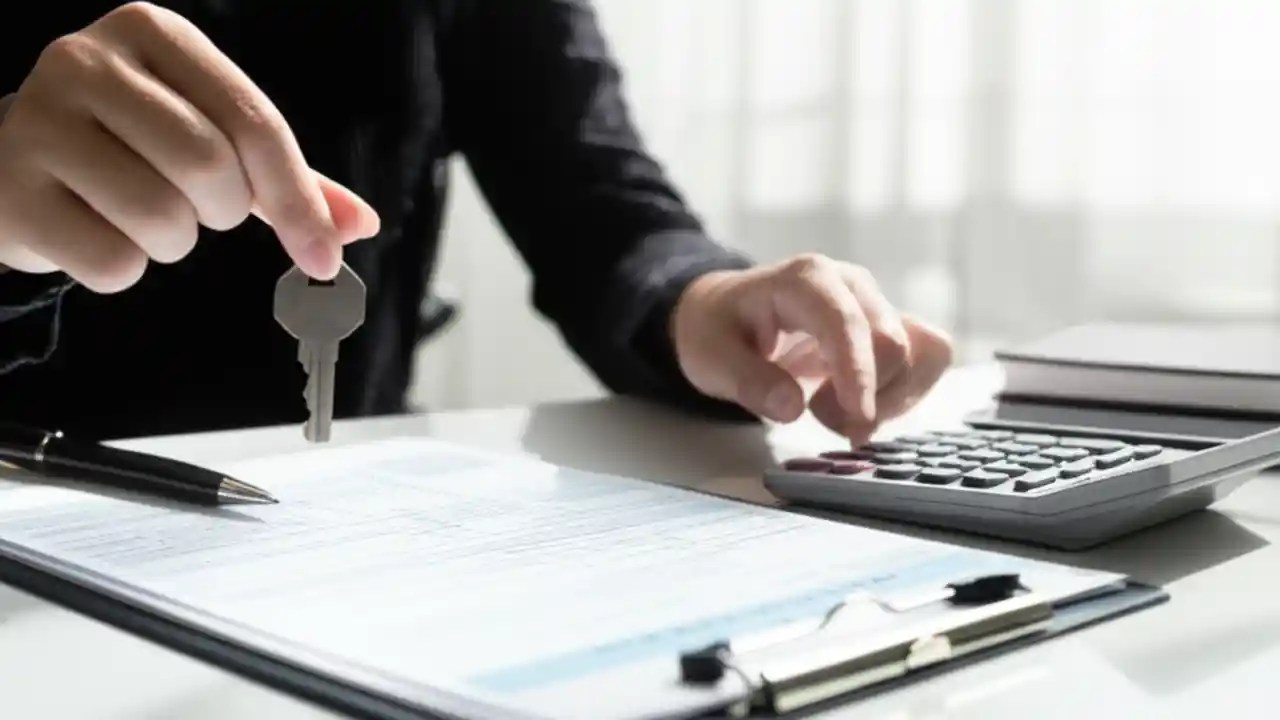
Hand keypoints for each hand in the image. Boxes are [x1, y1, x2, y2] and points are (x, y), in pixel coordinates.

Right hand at [0, 2, 378, 290]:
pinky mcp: (9, 191)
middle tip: (196, 209)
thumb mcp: (213, 138)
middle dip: (221, 212)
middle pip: (208, 166)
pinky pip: (112, 262)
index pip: (253, 120)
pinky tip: (93, 230)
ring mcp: (36, 120)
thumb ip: (288, 179)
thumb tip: (361, 225)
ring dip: (171, 241)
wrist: (16, 164)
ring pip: (161, 219)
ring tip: (137, 213)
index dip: (298, 198)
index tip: (326, 257)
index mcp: (153, 33)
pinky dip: (122, 269)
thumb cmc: (132, 148)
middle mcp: (86, 60)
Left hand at [671, 254, 953, 443]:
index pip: (848, 324)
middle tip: (819, 416)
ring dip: (892, 397)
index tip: (855, 422)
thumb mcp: (710, 357)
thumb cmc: (718, 330)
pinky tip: (863, 405)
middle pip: (895, 343)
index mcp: (807, 279)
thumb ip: (747, 380)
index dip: (858, 375)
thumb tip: (791, 407)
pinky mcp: (889, 327)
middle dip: (868, 395)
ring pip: (922, 352)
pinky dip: (904, 393)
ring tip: (839, 411)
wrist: (725, 313)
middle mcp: (852, 285)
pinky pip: (926, 360)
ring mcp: (876, 304)